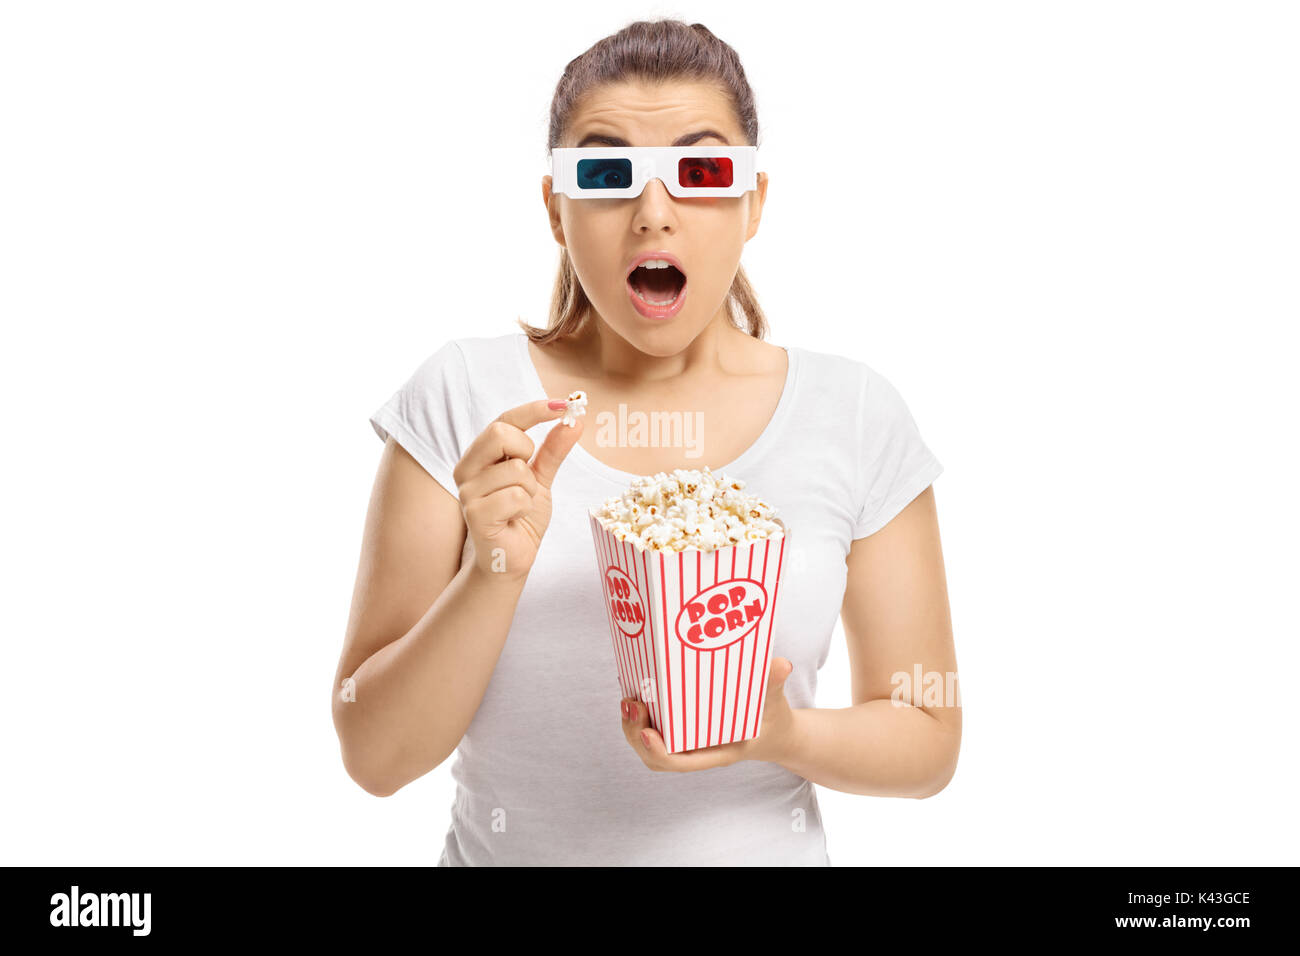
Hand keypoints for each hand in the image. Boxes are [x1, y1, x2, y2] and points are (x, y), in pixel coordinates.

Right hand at [452, 398, 581, 579]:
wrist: (512, 559)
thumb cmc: (521, 517)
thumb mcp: (541, 479)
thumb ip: (553, 450)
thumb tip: (575, 420)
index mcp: (481, 455)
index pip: (504, 420)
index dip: (534, 410)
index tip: (563, 405)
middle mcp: (467, 469)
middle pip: (501, 433)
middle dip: (527, 452)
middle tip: (529, 476)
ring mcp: (468, 492)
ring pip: (516, 470)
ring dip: (530, 489)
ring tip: (519, 506)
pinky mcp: (475, 515)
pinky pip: (516, 496)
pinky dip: (525, 508)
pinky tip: (514, 520)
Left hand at [620, 657, 796, 770]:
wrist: (776, 733)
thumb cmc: (773, 720)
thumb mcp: (775, 703)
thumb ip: (773, 685)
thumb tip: (780, 665)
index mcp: (717, 751)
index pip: (681, 762)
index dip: (659, 751)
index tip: (647, 731)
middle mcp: (697, 751)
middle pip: (656, 756)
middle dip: (637, 734)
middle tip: (631, 703)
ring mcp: (688, 742)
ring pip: (650, 746)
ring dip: (633, 727)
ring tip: (628, 701)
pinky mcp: (682, 729)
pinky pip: (655, 730)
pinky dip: (642, 717)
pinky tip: (637, 693)